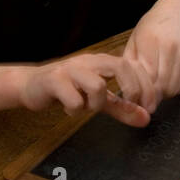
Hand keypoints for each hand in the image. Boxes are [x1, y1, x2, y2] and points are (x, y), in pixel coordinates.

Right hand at [20, 54, 152, 126]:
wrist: (30, 85)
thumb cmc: (67, 90)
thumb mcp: (98, 99)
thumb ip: (121, 107)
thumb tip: (146, 118)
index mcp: (101, 62)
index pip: (132, 66)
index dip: (145, 86)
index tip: (149, 107)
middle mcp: (88, 61)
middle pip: (120, 67)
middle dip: (130, 90)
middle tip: (129, 108)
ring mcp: (70, 69)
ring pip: (97, 85)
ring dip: (96, 104)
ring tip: (87, 108)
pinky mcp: (54, 80)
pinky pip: (74, 99)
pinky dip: (75, 109)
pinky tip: (68, 108)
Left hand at [122, 2, 179, 111]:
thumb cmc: (154, 24)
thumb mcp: (135, 38)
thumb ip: (130, 61)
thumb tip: (126, 86)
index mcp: (150, 40)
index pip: (147, 76)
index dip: (140, 92)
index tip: (133, 100)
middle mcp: (170, 48)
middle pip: (160, 85)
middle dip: (151, 98)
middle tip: (142, 103)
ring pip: (172, 88)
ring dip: (162, 95)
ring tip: (153, 94)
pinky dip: (172, 90)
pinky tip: (164, 85)